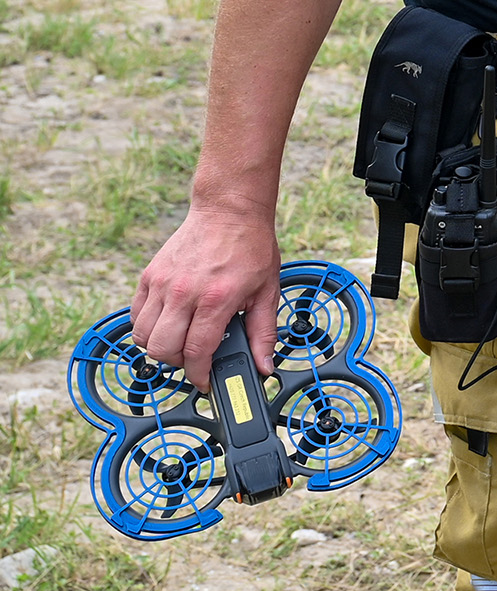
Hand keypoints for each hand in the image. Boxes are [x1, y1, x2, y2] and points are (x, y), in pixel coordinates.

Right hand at [130, 204, 282, 387]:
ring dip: (159, 346)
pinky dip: (147, 326)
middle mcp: (184, 293)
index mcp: (216, 299)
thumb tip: (265, 366)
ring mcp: (162, 284)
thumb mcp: (268, 291)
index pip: (196, 352)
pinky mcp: (149, 276)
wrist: (229, 210)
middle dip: (177, 363)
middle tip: (194, 357)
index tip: (205, 381)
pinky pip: (135, 315)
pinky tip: (168, 321)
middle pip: (162, 350)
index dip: (199, 375)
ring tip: (180, 339)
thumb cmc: (251, 247)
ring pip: (142, 336)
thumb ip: (264, 332)